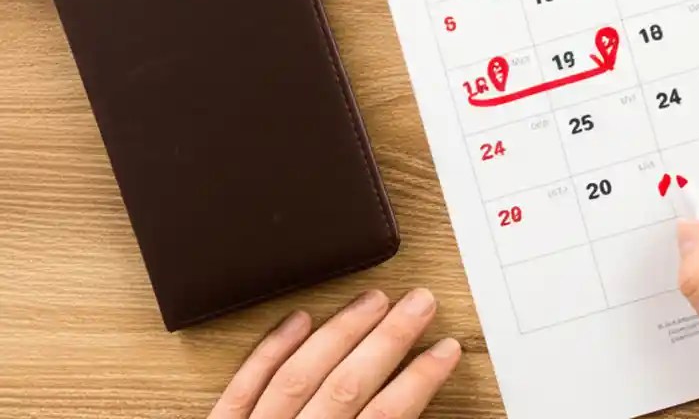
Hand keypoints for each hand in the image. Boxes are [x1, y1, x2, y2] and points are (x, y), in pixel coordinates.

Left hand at [210, 288, 461, 418]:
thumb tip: (420, 412)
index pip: (387, 417)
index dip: (421, 380)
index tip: (447, 349)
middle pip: (348, 386)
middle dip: (389, 339)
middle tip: (421, 302)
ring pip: (300, 377)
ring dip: (341, 333)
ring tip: (374, 299)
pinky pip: (242, 389)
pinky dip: (271, 352)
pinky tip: (299, 319)